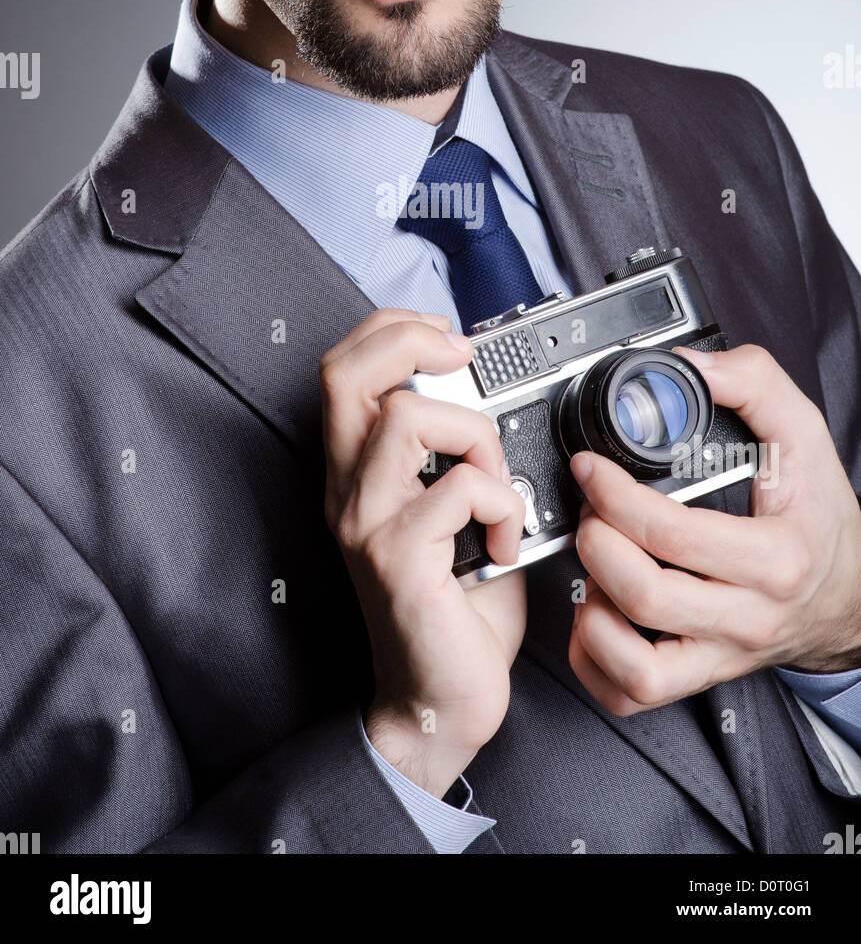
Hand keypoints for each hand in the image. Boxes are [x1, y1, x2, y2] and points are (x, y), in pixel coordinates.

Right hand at [319, 308, 526, 796]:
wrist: (440, 702)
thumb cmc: (455, 609)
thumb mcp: (452, 514)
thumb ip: (455, 456)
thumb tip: (491, 399)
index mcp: (357, 473)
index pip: (342, 368)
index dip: (392, 330)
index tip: (447, 338)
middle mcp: (347, 491)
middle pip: (347, 375)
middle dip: (413, 344)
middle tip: (463, 362)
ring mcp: (366, 523)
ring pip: (408, 421)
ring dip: (475, 437)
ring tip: (494, 481)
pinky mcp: (395, 558)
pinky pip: (458, 489)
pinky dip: (501, 503)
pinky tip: (505, 540)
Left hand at [568, 343, 860, 715]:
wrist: (849, 595)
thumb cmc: (820, 519)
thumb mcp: (803, 436)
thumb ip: (753, 384)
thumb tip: (692, 365)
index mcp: (773, 557)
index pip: (675, 534)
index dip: (616, 496)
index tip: (593, 470)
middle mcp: (747, 615)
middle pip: (647, 597)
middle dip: (597, 545)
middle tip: (589, 513)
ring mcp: (722, 652)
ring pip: (639, 667)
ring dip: (593, 615)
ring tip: (592, 570)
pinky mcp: (700, 675)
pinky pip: (633, 694)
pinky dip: (596, 661)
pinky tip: (595, 617)